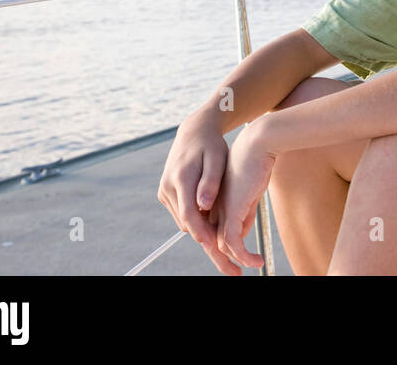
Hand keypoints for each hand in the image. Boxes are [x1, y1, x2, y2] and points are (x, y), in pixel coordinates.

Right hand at [157, 110, 238, 274]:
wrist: (194, 131)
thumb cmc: (211, 145)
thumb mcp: (216, 158)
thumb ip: (211, 181)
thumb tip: (203, 204)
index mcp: (181, 180)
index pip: (190, 216)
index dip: (204, 235)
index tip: (219, 251)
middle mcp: (169, 188)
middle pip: (187, 224)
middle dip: (208, 244)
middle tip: (230, 265)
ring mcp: (166, 191)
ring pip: (186, 221)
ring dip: (203, 233)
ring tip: (228, 251)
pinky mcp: (167, 193)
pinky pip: (184, 214)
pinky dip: (198, 221)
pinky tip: (215, 226)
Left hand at [213, 122, 277, 273]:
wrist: (258, 144)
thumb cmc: (256, 164)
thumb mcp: (250, 193)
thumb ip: (244, 213)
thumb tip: (243, 233)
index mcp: (215, 203)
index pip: (213, 232)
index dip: (222, 250)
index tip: (235, 263)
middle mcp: (214, 208)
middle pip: (212, 242)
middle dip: (224, 262)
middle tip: (236, 275)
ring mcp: (220, 209)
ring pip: (220, 246)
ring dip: (233, 262)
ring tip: (250, 268)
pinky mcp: (232, 210)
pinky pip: (232, 241)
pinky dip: (243, 254)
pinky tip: (256, 260)